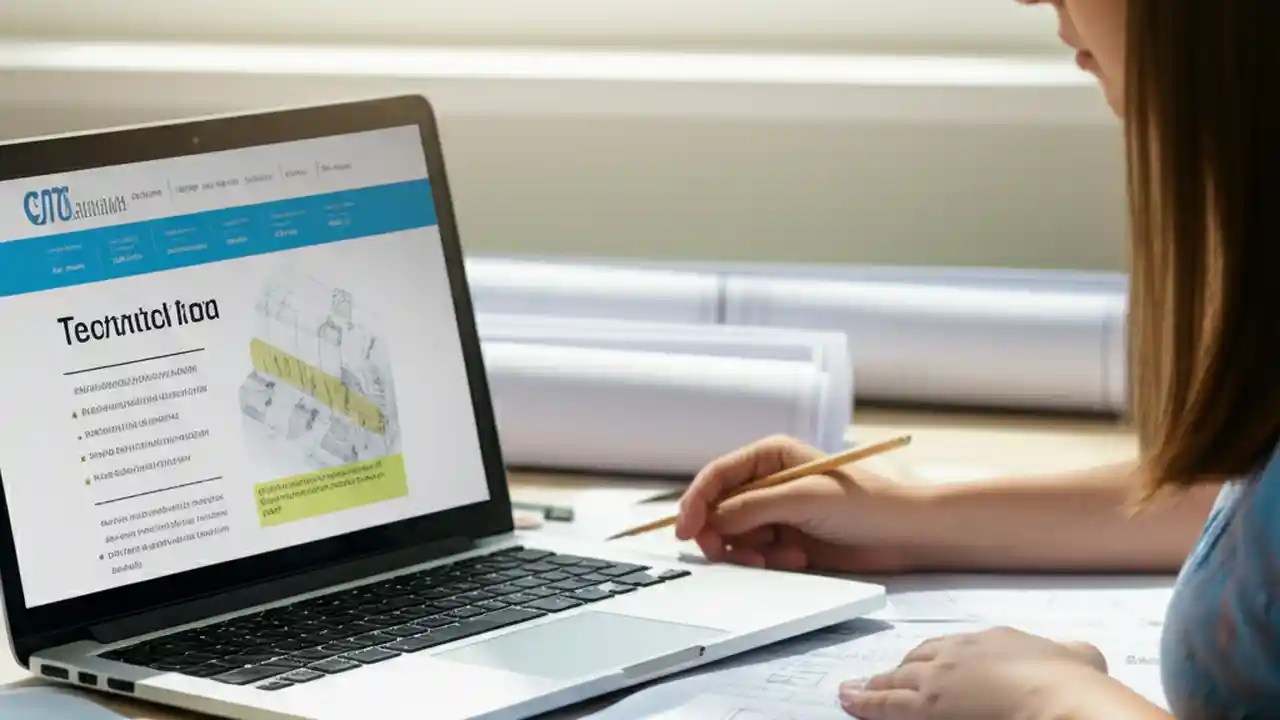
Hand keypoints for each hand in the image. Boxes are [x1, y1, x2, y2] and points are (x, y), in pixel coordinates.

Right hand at [675, 435, 925, 572]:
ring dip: (747, 552)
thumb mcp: (802, 498)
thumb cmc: (864, 504)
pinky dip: (766, 562)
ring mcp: (777, 512)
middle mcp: (768, 482)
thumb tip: (709, 519)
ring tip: (779, 558)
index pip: (717, 476)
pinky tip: (795, 561)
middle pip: (718, 509)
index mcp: (770, 456)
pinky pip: (755, 553)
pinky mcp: (787, 540)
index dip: (695, 502)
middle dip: (720, 534)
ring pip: (734, 535)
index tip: (684, 531)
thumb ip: (751, 506)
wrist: (905, 534)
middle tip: (726, 555)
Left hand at [840, 627, 1109, 719]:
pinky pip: (885, 703)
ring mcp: (940, 677)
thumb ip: (1074, 652)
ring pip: (898, 677)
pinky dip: (863, 701)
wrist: (1057, 695)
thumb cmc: (1071, 682)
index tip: (931, 664)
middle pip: (921, 658)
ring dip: (877, 682)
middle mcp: (960, 651)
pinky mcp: (926, 705)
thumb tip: (1082, 653)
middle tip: (889, 676)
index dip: (940, 657)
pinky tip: (848, 700)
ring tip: (858, 688)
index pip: (956, 647)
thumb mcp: (1080, 656)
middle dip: (904, 667)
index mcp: (994, 639)